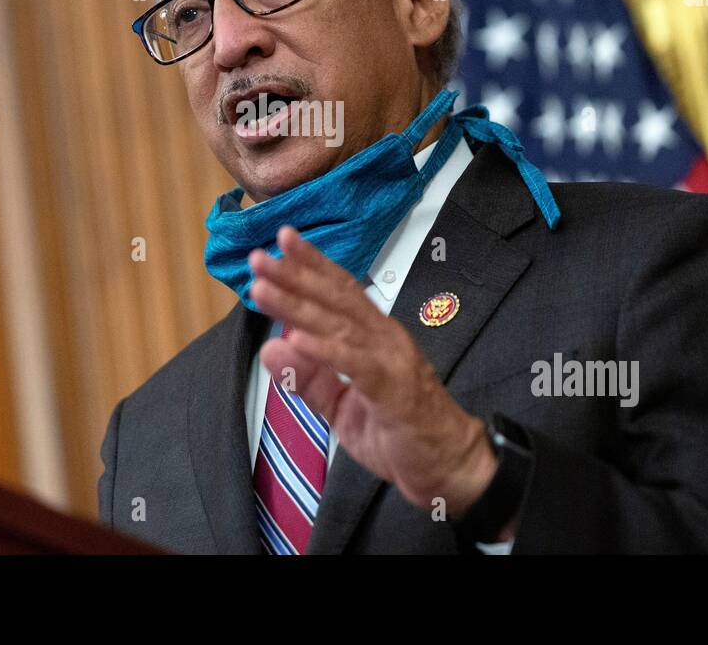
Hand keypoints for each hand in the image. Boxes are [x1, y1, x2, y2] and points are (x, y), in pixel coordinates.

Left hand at [249, 225, 500, 519]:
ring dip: (298, 305)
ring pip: (339, 324)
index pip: (339, 291)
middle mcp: (383, 337)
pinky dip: (326, 351)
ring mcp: (391, 360)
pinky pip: (356, 365)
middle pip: (335, 299)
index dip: (310, 265)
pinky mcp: (394, 389)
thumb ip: (309, 379)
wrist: (449, 467)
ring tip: (264, 288)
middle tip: (259, 256)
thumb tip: (272, 347)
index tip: (281, 240)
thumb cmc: (399, 433)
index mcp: (374, 336)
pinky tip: (297, 338)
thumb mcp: (342, 407)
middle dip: (294, 276)